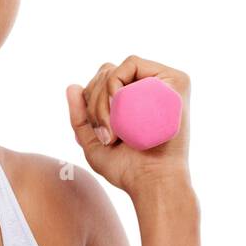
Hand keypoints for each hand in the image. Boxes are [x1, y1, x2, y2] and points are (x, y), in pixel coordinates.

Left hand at [65, 55, 191, 196]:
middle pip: (106, 73)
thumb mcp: (94, 143)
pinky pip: (131, 64)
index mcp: (135, 101)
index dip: (90, 99)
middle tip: (105, 134)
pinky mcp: (174, 80)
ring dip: (101, 100)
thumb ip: (80, 117)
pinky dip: (114, 85)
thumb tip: (72, 86)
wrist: (152, 181)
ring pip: (115, 70)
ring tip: (113, 131)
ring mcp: (163, 83)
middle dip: (93, 102)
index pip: (102, 82)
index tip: (97, 131)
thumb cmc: (126, 169)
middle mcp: (150, 88)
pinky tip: (117, 110)